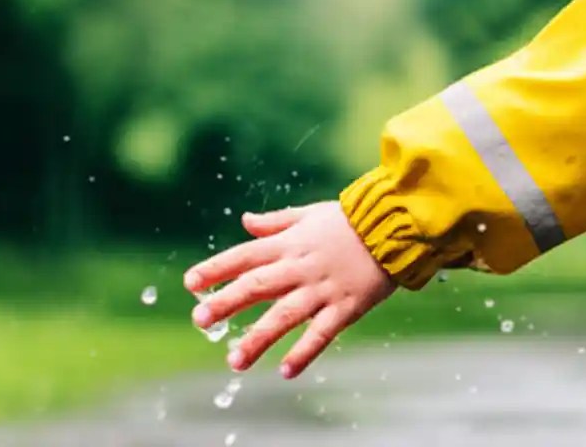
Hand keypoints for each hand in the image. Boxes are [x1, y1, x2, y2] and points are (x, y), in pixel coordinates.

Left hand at [184, 201, 394, 378]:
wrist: (395, 226)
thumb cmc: (351, 220)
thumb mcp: (309, 214)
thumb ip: (276, 222)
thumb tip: (245, 221)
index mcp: (289, 243)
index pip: (245, 255)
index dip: (216, 269)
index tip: (190, 284)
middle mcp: (301, 266)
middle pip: (257, 286)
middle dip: (226, 303)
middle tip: (199, 320)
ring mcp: (322, 288)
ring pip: (284, 316)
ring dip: (258, 338)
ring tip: (234, 360)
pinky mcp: (345, 307)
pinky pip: (321, 333)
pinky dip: (304, 353)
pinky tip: (285, 371)